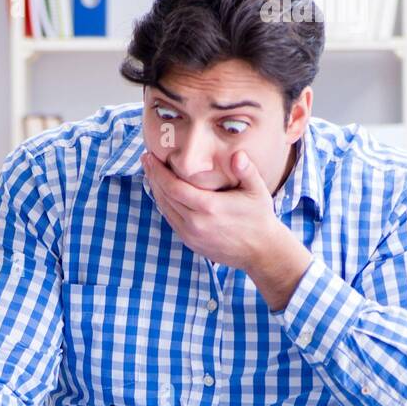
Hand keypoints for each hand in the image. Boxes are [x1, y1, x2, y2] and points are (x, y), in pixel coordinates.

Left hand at [141, 147, 281, 271]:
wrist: (260, 251)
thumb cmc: (259, 217)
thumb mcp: (257, 191)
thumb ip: (246, 170)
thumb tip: (237, 154)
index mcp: (209, 207)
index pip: (173, 187)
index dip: (158, 172)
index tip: (150, 156)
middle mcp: (196, 223)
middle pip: (165, 197)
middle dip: (153, 177)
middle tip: (146, 160)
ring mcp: (191, 235)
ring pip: (165, 209)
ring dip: (156, 191)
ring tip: (151, 174)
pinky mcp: (190, 243)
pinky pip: (171, 221)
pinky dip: (164, 205)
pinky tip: (163, 194)